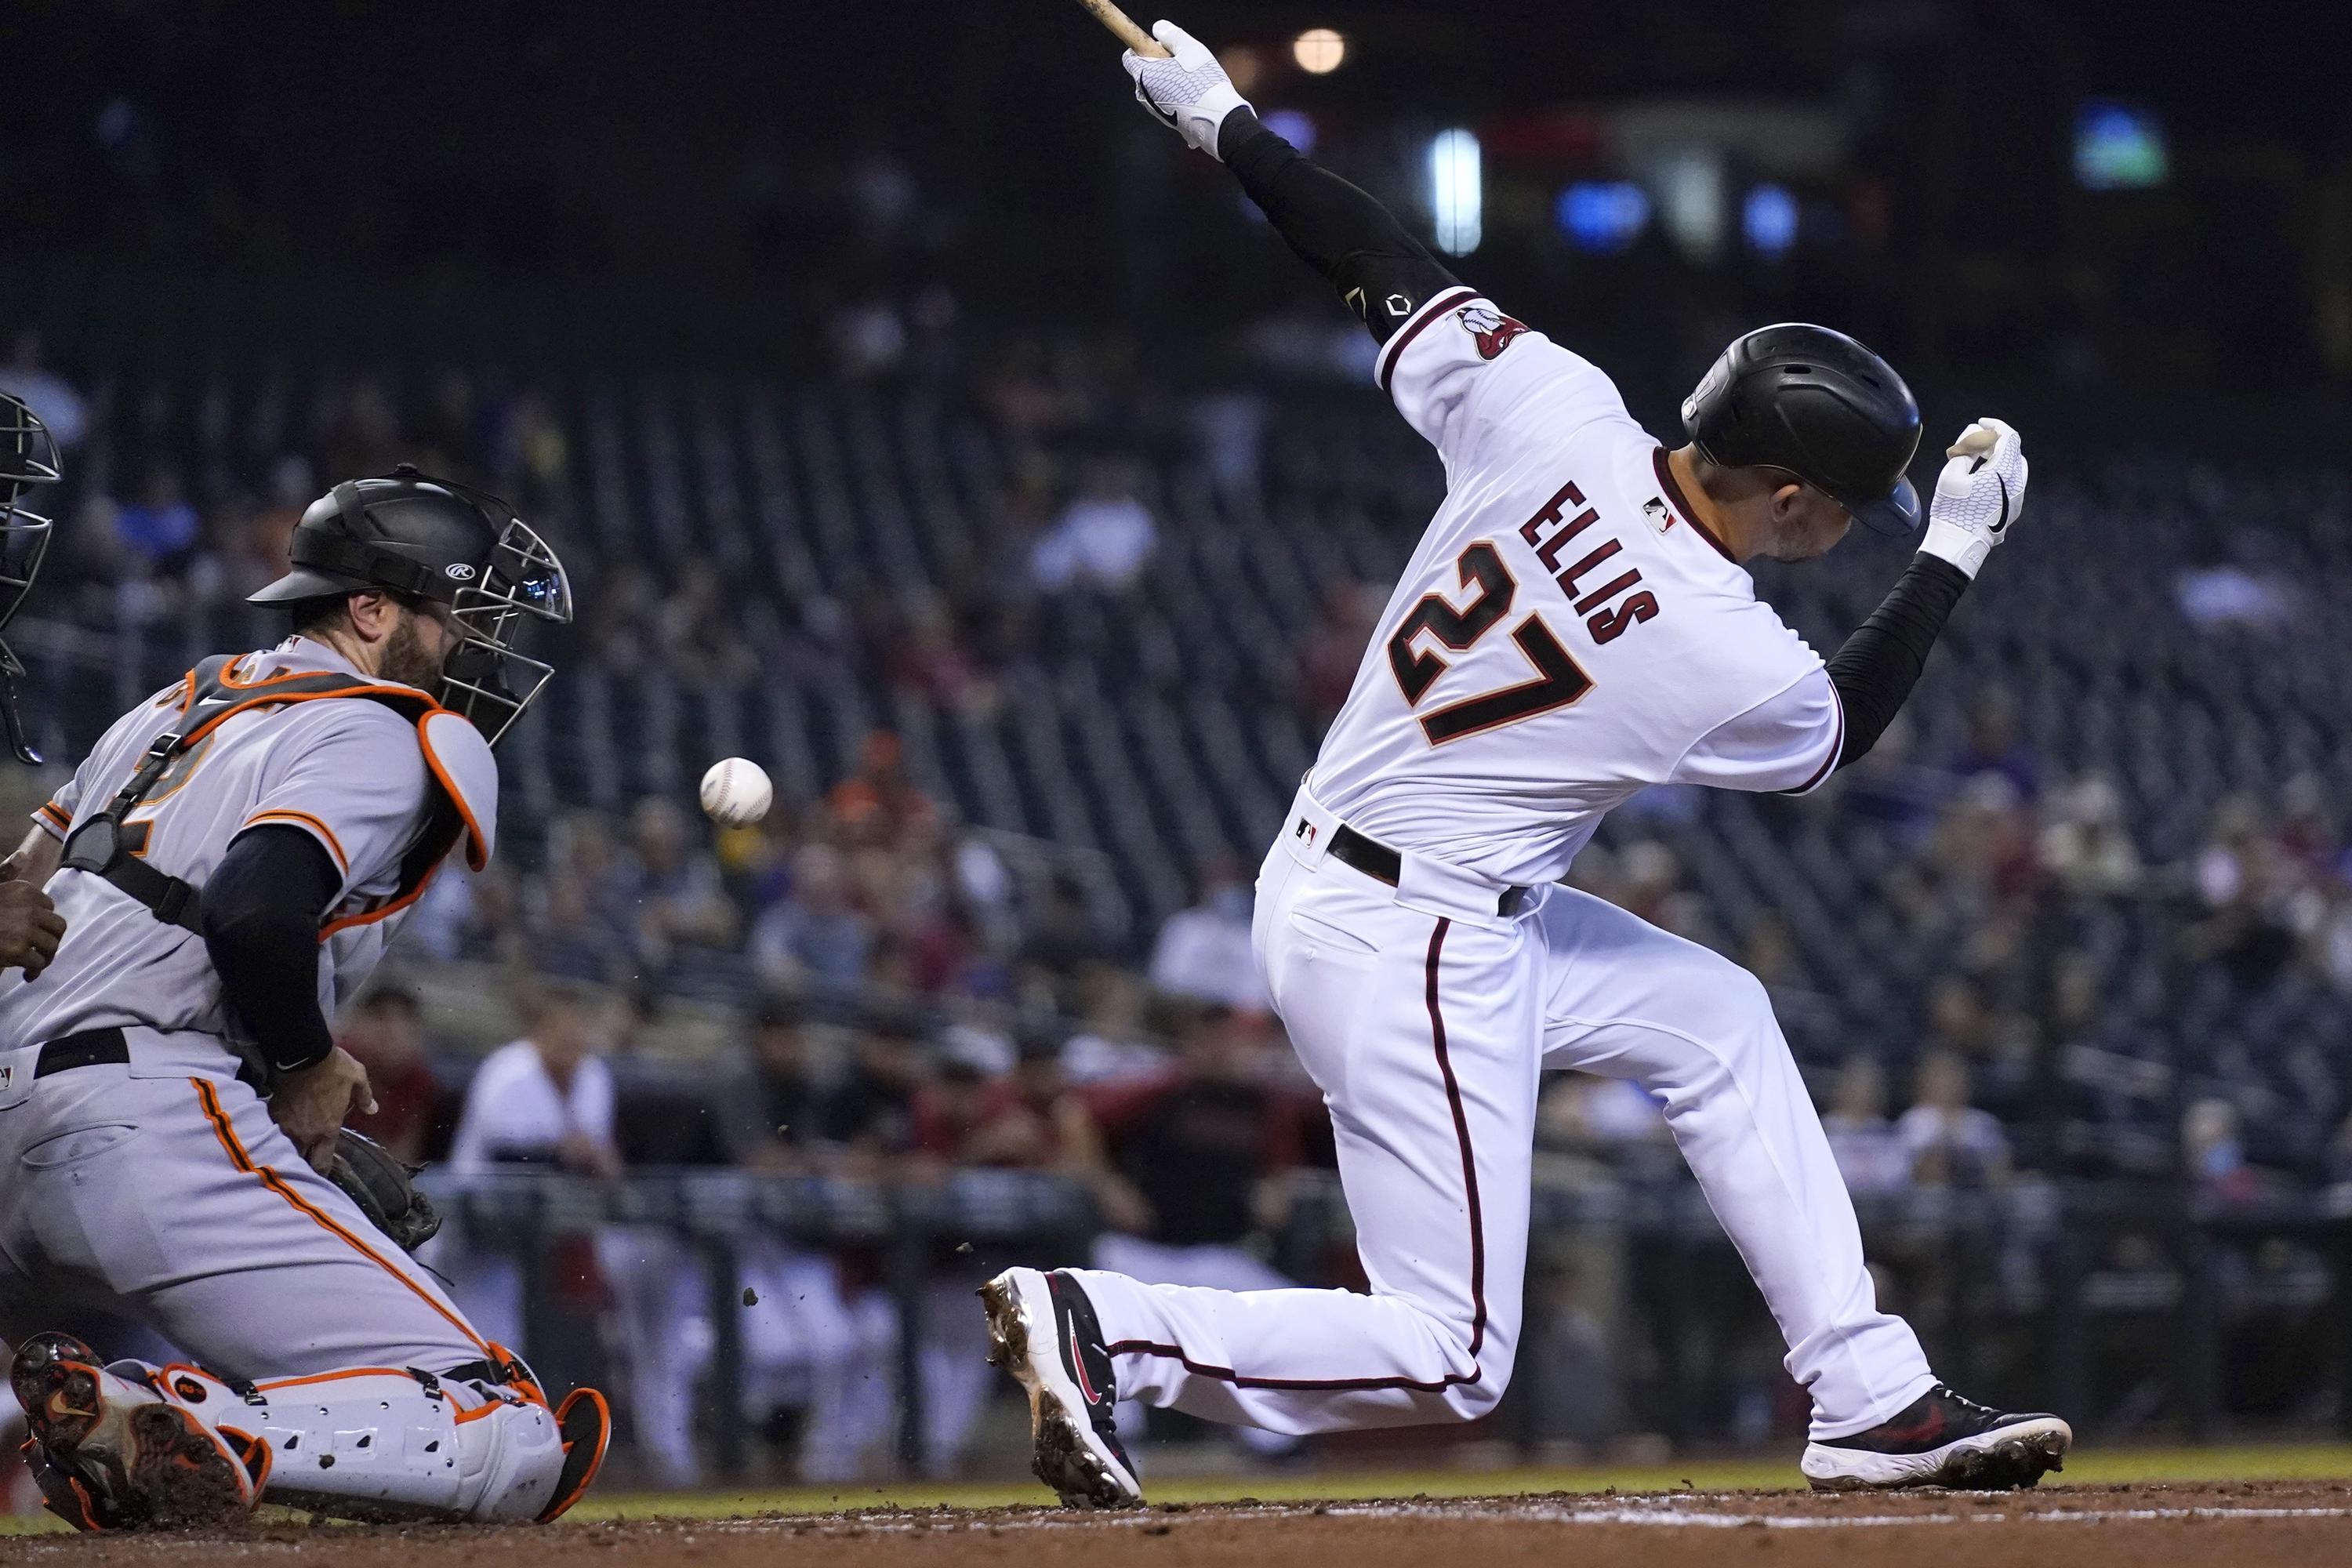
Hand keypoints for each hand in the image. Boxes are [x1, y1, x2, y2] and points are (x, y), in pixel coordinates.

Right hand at [0, 878, 64, 977]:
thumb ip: (5, 872)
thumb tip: (21, 855)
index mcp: (24, 890)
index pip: (48, 907)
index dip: (42, 921)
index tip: (34, 930)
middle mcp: (30, 908)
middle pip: (58, 926)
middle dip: (52, 939)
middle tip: (42, 950)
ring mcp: (25, 930)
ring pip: (51, 945)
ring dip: (46, 957)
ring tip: (35, 964)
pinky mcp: (19, 950)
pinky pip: (38, 962)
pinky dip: (35, 970)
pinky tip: (27, 973)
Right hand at [269, 1048, 375, 1175]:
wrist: (303, 1054)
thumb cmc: (334, 1069)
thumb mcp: (358, 1079)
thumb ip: (365, 1098)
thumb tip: (373, 1110)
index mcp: (327, 1130)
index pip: (322, 1162)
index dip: (322, 1172)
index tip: (321, 1174)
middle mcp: (305, 1134)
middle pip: (299, 1161)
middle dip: (301, 1164)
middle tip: (303, 1162)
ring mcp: (286, 1126)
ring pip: (283, 1148)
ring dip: (287, 1150)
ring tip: (288, 1150)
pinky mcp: (272, 1114)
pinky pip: (273, 1131)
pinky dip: (276, 1133)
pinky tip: (278, 1131)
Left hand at [1122, 20, 1250, 160]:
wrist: (1218, 121)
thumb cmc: (1203, 83)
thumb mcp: (1190, 49)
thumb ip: (1171, 35)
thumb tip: (1158, 29)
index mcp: (1144, 75)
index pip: (1130, 57)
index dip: (1145, 48)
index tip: (1163, 48)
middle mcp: (1144, 95)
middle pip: (1145, 72)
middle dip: (1160, 65)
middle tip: (1183, 64)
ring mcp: (1154, 110)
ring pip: (1156, 87)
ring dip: (1169, 81)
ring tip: (1191, 82)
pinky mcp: (1166, 121)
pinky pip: (1166, 102)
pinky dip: (1175, 96)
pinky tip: (1194, 96)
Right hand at [1918, 418, 2027, 578]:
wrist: (1958, 544)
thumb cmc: (1952, 509)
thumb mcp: (1952, 473)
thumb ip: (1966, 448)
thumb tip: (1973, 431)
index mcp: (2004, 471)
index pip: (2009, 437)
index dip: (1995, 425)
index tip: (1981, 423)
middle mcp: (2017, 482)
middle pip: (2013, 450)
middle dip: (1994, 441)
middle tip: (1973, 443)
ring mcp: (2018, 496)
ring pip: (2015, 466)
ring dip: (1999, 457)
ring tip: (1978, 459)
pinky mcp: (2013, 507)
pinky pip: (2012, 481)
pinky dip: (2001, 471)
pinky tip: (1982, 478)